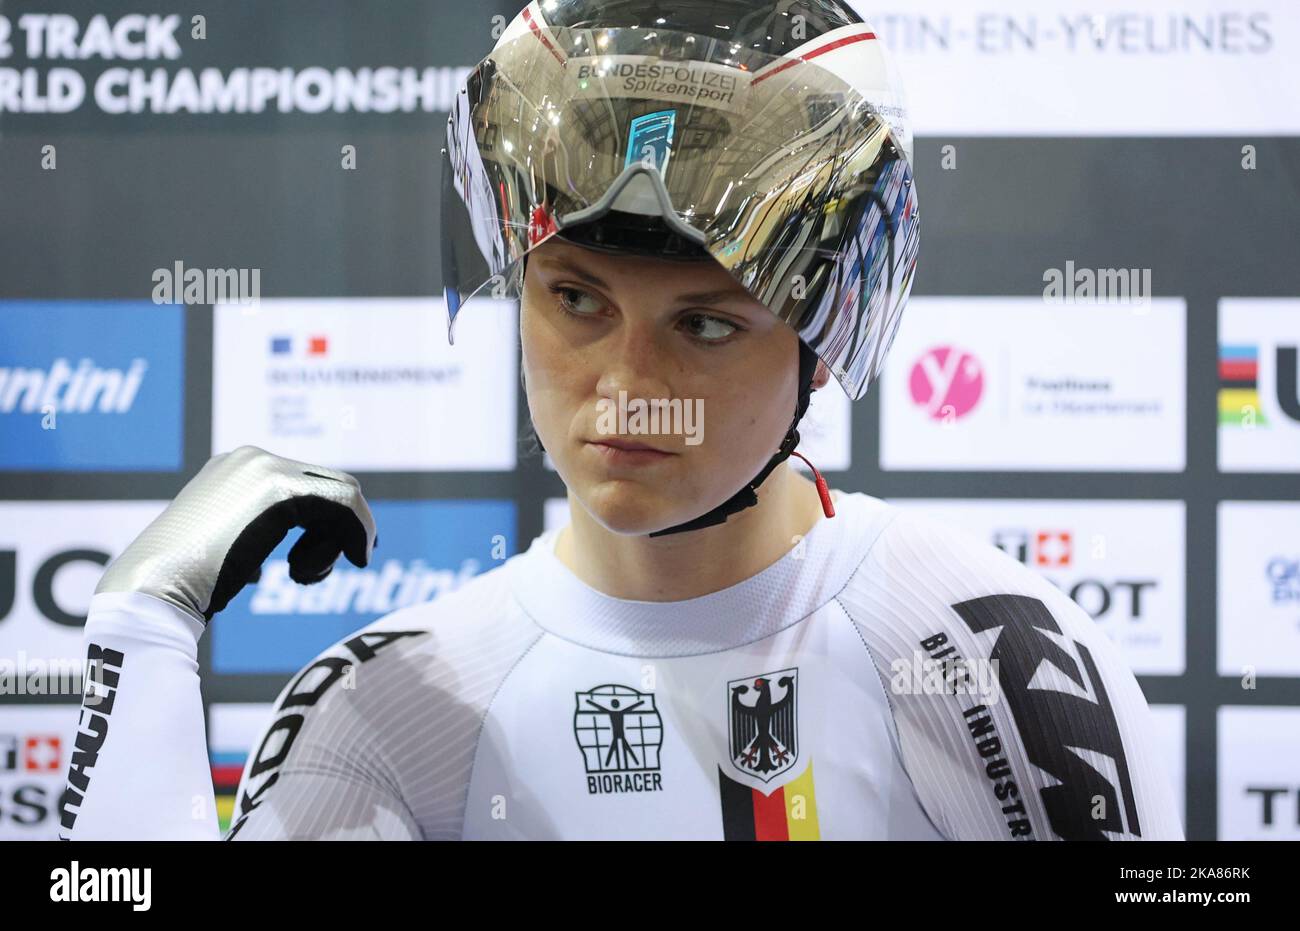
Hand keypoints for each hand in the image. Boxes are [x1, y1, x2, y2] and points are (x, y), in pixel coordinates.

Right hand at [95, 445, 376, 624]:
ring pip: (343, 496)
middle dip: (342, 529)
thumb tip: (277, 562)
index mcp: (236, 469)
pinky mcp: (278, 488)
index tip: (335, 558)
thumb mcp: (224, 552)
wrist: (152, 591)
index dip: (334, 521)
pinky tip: (345, 563)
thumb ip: (249, 542)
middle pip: (331, 485)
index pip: (309, 484)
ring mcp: (264, 467)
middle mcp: (252, 459)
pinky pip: (344, 504)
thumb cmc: (182, 586)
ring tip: (304, 576)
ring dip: (339, 541)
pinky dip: (357, 534)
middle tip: (339, 566)